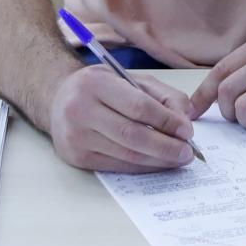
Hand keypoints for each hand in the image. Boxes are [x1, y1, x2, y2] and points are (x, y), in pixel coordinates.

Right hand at [45, 66, 195, 172]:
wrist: (57, 100)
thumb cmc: (100, 88)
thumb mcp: (130, 78)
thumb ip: (162, 95)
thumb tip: (184, 120)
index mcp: (95, 83)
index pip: (138, 106)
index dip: (167, 121)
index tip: (187, 131)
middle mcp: (80, 110)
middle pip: (132, 135)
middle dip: (166, 146)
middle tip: (187, 152)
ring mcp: (75, 137)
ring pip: (126, 154)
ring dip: (157, 160)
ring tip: (177, 159)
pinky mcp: (76, 158)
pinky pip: (117, 166)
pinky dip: (141, 167)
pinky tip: (156, 163)